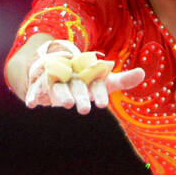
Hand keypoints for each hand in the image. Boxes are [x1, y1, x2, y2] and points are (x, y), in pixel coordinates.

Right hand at [26, 40, 144, 113]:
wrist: (52, 64)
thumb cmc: (83, 78)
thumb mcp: (103, 79)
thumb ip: (122, 80)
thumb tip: (143, 73)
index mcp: (87, 73)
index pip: (95, 83)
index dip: (99, 93)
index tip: (103, 105)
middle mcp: (72, 74)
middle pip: (77, 86)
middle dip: (80, 96)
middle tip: (84, 110)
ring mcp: (54, 79)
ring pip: (58, 87)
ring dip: (61, 95)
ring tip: (65, 104)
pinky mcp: (39, 84)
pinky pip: (35, 90)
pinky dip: (33, 96)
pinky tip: (32, 104)